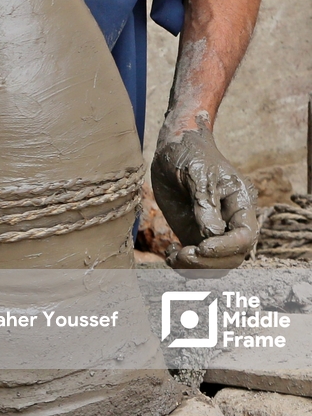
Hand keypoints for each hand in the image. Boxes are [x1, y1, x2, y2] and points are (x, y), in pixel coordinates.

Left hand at [151, 123, 257, 267]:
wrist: (172, 147)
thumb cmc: (189, 153)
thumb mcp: (196, 172)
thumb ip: (204, 203)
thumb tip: (210, 236)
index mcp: (240, 203)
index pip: (246, 236)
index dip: (227, 247)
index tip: (203, 246)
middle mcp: (230, 220)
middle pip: (233, 256)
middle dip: (210, 262)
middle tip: (184, 255)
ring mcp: (211, 229)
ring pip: (216, 263)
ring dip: (196, 268)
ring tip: (174, 256)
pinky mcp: (193, 233)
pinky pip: (196, 259)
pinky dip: (184, 264)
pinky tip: (169, 254)